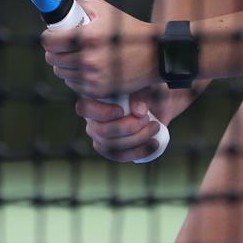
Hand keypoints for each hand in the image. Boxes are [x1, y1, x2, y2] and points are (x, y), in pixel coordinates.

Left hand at [39, 0, 156, 98]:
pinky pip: (73, 84)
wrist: (153, 56)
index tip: (52, 35)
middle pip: (52, 58)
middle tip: (64, 45)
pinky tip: (87, 67)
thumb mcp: (104, 9)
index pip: (49, 42)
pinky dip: (76, 76)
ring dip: (64, 64)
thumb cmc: (127, 29)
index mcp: (88, 37)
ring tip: (78, 55)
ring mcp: (92, 77)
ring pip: (60, 72)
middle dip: (55, 50)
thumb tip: (58, 11)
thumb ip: (78, 7)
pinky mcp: (96, 90)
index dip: (48, 37)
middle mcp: (88, 59)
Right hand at [74, 88, 192, 162]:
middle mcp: (93, 119)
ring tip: (155, 127)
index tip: (121, 111)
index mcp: (94, 98)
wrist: (158, 102)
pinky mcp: (114, 150)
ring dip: (136, 139)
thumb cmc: (147, 89)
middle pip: (100, 131)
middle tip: (147, 118)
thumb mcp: (146, 86)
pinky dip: (138, 152)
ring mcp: (101, 137)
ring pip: (111, 146)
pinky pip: (120, 156)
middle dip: (127, 128)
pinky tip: (154, 144)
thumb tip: (138, 112)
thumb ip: (141, 94)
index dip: (100, 113)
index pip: (84, 108)